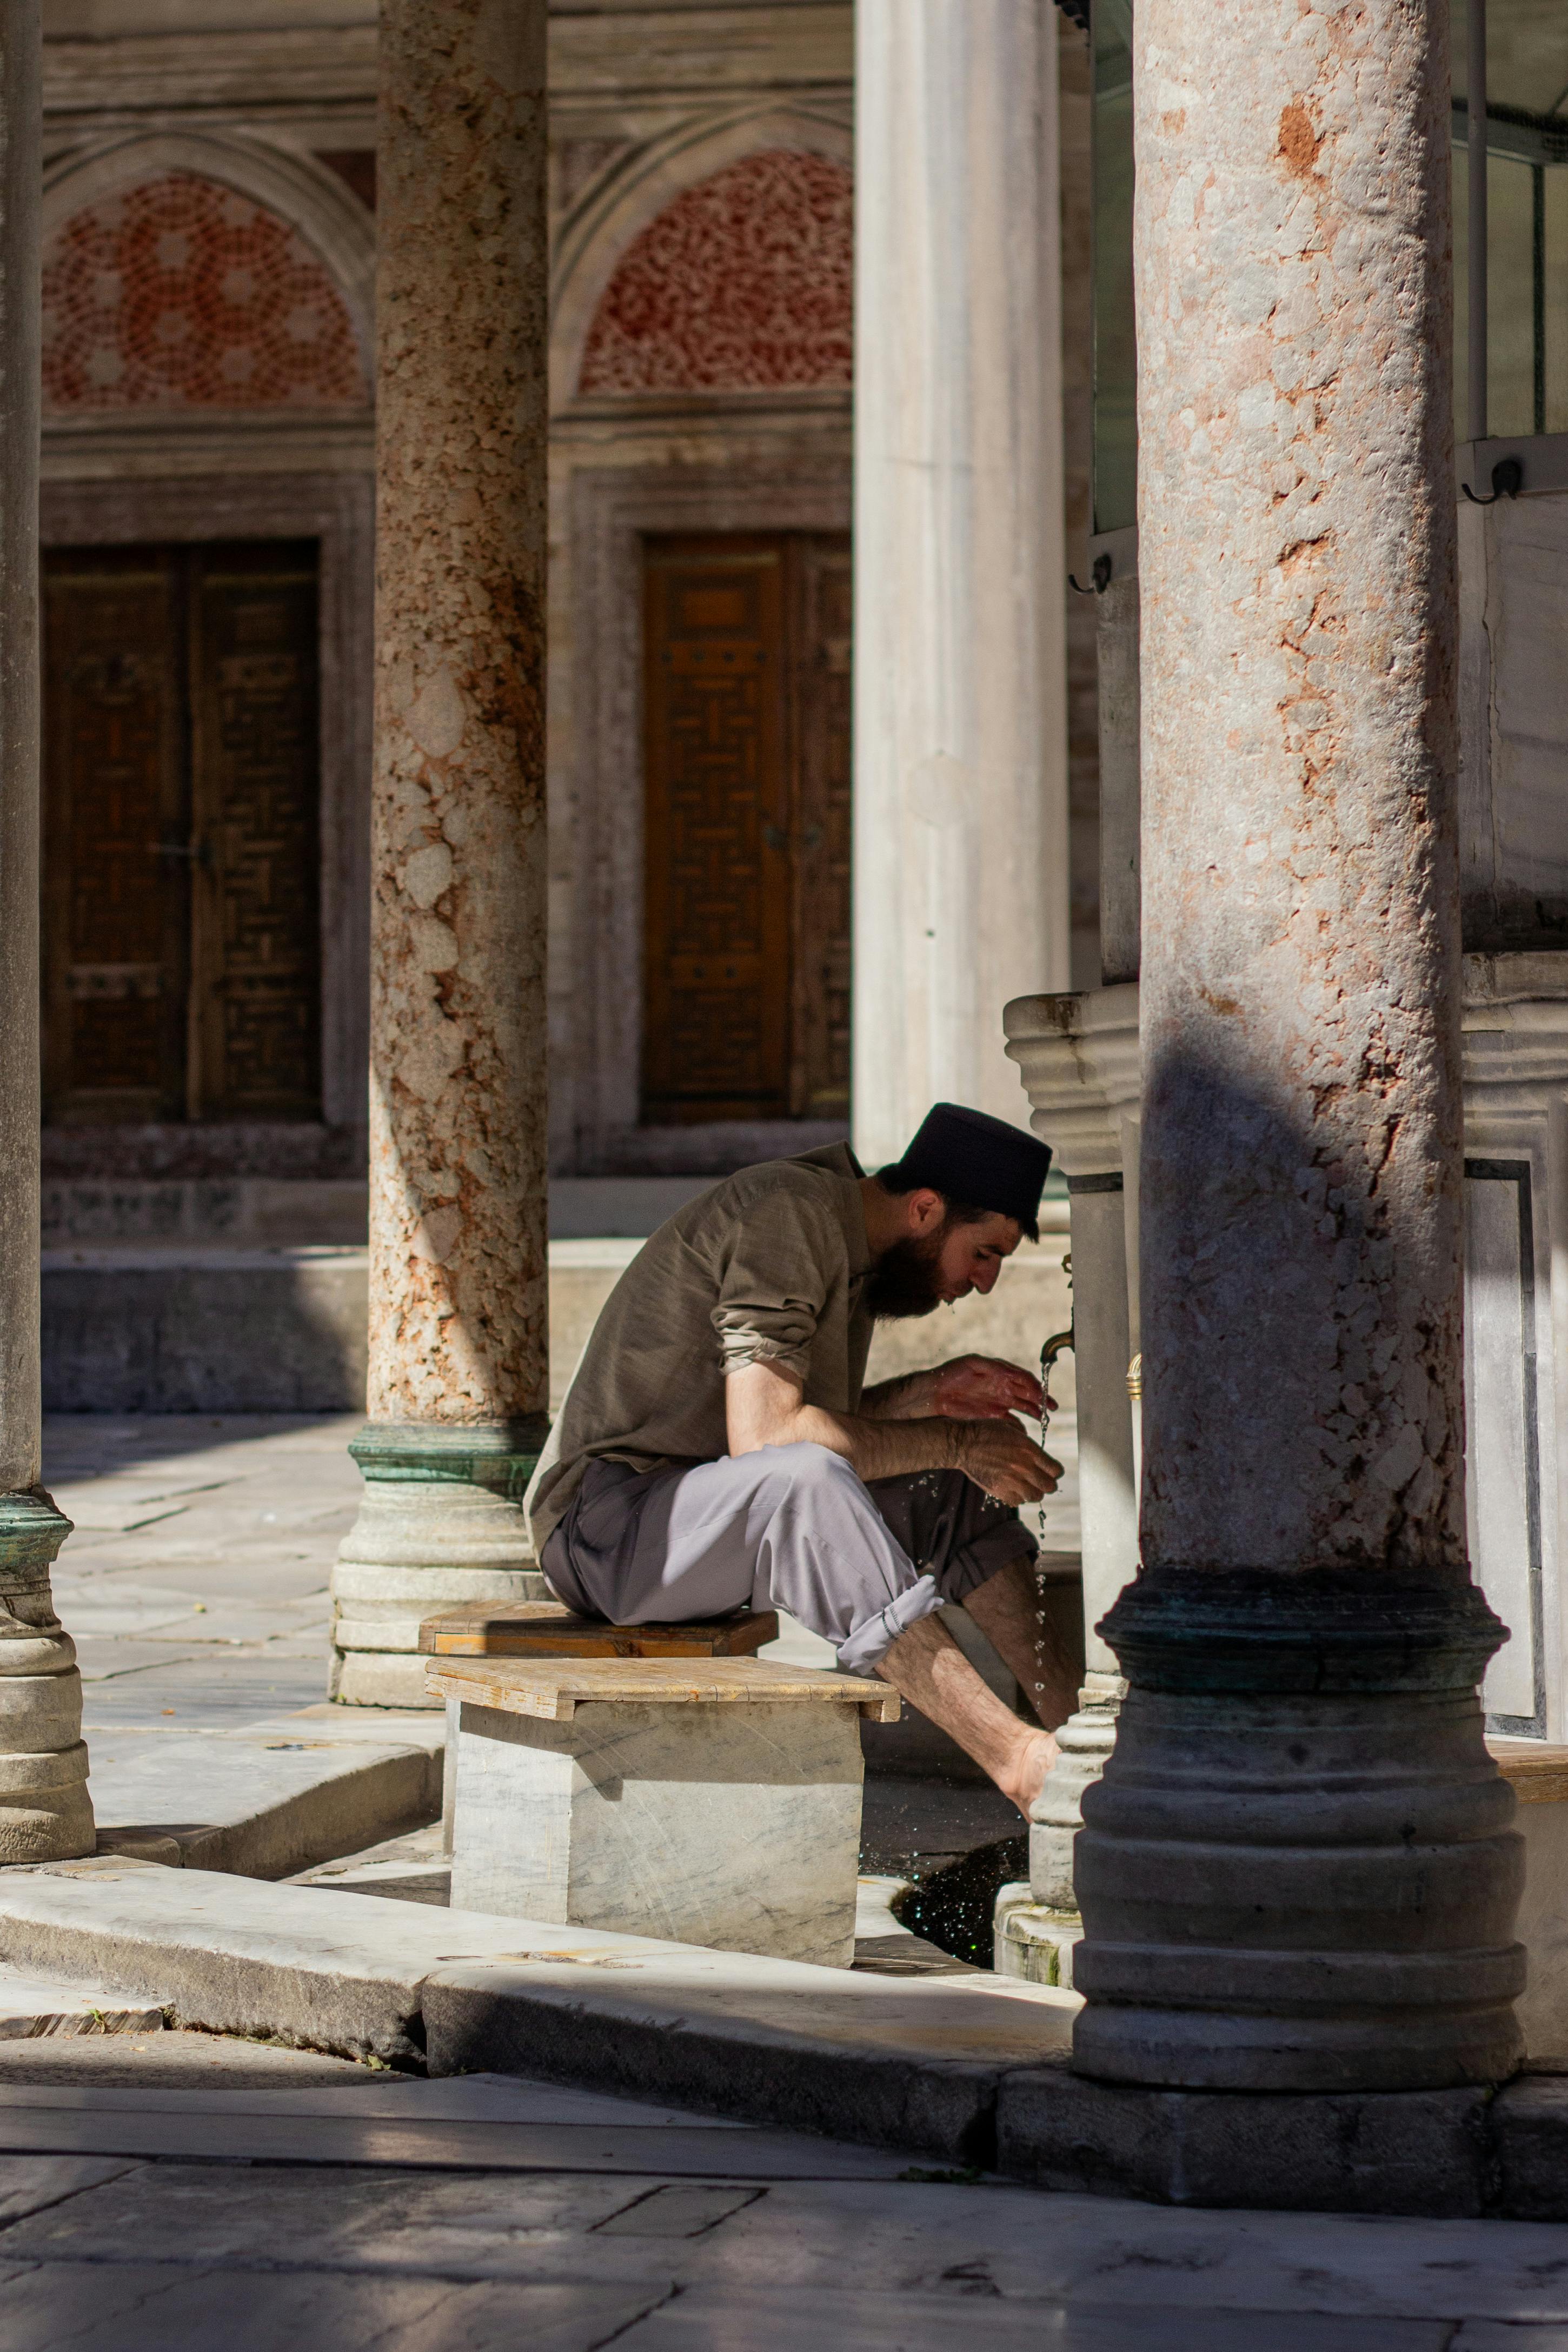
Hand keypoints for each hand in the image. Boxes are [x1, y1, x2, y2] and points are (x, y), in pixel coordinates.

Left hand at [930, 1355, 1045, 1421]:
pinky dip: (1020, 1424)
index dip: (1034, 1385)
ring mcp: (999, 1401)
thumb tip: (1011, 1372)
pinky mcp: (992, 1414)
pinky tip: (1027, 1430)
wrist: (934, 1394)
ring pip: (1023, 1406)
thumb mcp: (972, 1363)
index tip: (1041, 1393)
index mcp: (1000, 1373)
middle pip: (1027, 1392)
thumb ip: (993, 1367)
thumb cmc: (951, 1374)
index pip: (1023, 1378)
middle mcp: (1002, 1386)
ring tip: (1046, 1418)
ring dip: (1035, 1411)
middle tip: (1052, 1407)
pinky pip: (1011, 1420)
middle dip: (1041, 1399)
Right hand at [951, 1417, 1061, 1505]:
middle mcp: (1024, 1467)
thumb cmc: (986, 1431)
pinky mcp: (999, 1490)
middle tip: (1039, 1480)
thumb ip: (1027, 1438)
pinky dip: (1017, 1497)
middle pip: (1049, 1487)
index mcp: (1029, 1450)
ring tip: (1025, 1485)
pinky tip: (1012, 1488)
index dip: (1054, 1471)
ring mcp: (1011, 1481)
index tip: (1049, 1470)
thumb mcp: (1011, 1426)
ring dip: (1032, 1491)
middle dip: (1047, 1484)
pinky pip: (1017, 1501)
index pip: (1056, 1470)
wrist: (963, 1443)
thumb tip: (1034, 1449)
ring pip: (1035, 1497)